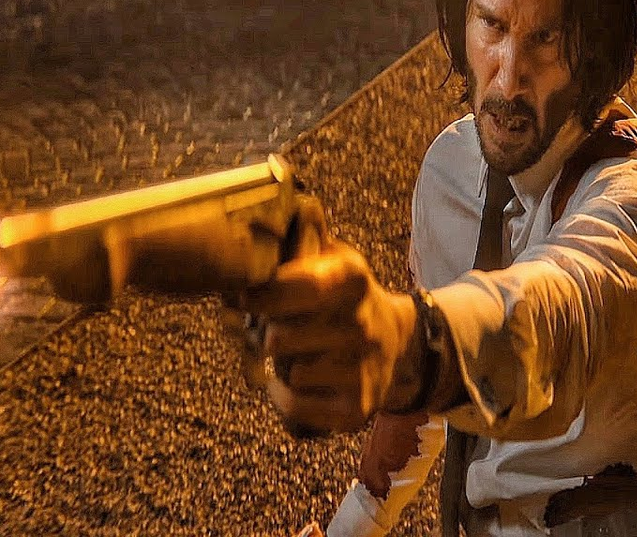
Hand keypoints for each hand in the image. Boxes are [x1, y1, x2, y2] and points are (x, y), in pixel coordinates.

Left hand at [243, 237, 423, 435]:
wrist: (396, 341)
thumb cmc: (343, 298)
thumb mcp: (330, 259)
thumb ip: (296, 242)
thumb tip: (259, 229)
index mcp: (352, 278)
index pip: (295, 285)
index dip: (258, 295)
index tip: (241, 298)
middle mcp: (363, 323)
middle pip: (280, 338)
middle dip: (264, 335)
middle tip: (266, 330)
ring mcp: (363, 367)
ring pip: (288, 373)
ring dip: (278, 366)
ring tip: (291, 354)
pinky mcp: (359, 407)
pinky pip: (295, 406)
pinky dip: (284, 396)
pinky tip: (293, 381)